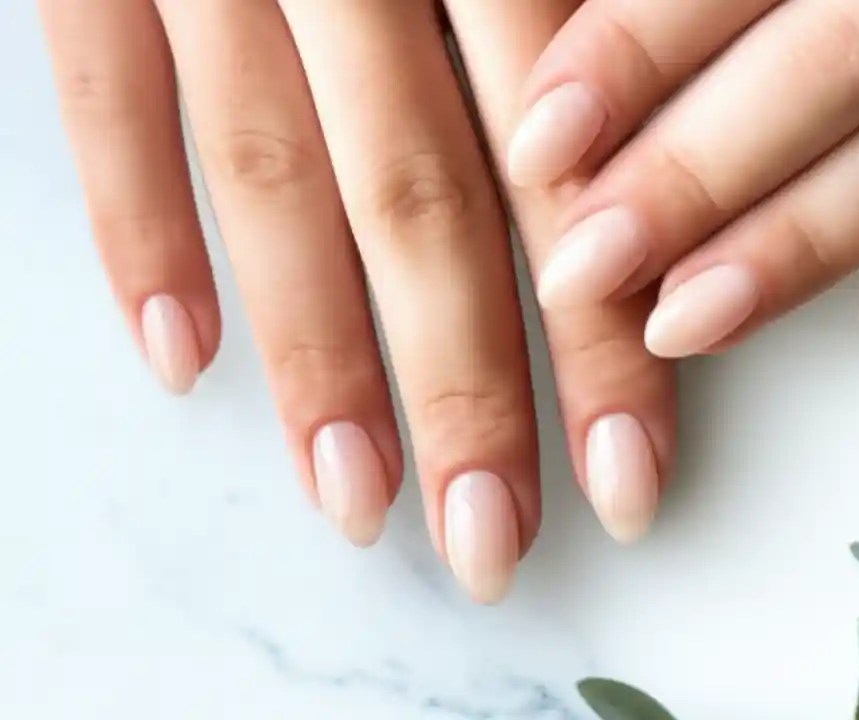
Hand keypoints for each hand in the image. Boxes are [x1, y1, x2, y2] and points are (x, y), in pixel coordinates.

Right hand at [40, 0, 672, 602]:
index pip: (560, 174)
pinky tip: (182, 356)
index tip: (627, 468)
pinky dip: (141, 230)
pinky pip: (111, 102)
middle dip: (466, 384)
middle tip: (495, 532)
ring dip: (316, 352)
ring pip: (270, 176)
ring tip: (357, 494)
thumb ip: (550, 43)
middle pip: (421, 200)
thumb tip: (617, 192)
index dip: (598, 332)